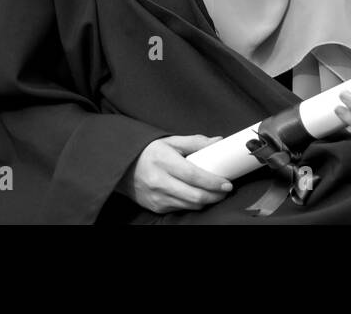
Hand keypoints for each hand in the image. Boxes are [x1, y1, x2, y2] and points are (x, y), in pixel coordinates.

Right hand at [119, 134, 233, 213]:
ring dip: (206, 201)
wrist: (123, 167)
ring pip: (190, 205)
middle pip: (194, 196)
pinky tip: (199, 196)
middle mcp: (159, 182)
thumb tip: (218, 142)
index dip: (212, 182)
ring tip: (216, 193)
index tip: (227, 183)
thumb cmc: (149, 152)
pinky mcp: (155, 207)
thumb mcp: (171, 141)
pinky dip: (193, 204)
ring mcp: (157, 197)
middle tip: (226, 190)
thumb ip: (196, 142)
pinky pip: (180, 208)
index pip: (193, 176)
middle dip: (215, 195)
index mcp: (164, 161)